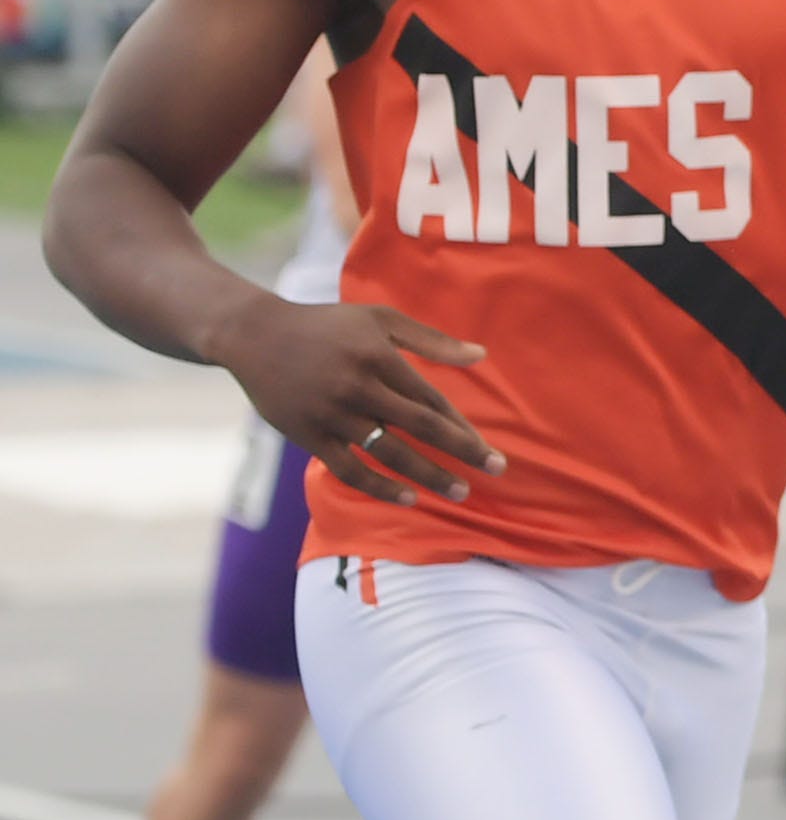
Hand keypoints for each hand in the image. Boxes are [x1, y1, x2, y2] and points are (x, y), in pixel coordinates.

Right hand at [206, 297, 501, 507]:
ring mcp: (332, 414)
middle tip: (495, 471)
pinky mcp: (309, 435)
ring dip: (427, 476)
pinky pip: (349, 470)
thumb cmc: (327, 326)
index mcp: (380, 357)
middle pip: (420, 427)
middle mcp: (359, 387)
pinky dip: (379, 487)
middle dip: (461, 452)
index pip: (432, 400)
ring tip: (458, 492)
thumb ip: (431, 340)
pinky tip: (408, 498)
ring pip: (388, 453)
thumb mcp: (380, 320)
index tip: (489, 449)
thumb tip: (481, 356)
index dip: (463, 427)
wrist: (255, 336)